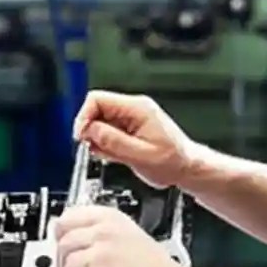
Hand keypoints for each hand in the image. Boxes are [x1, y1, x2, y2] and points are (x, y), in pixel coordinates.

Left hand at [54, 204, 192, 266]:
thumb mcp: (133, 236)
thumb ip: (105, 233)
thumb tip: (79, 238)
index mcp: (112, 219)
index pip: (68, 218)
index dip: (63, 233)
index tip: (63, 242)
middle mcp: (103, 234)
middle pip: (63, 243)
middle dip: (65, 260)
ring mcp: (99, 257)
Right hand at [73, 90, 195, 188]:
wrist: (186, 167)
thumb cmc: (172, 162)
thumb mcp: (141, 156)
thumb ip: (114, 143)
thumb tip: (91, 131)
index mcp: (137, 109)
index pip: (98, 100)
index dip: (84, 117)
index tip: (81, 136)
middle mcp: (133, 109)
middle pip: (96, 109)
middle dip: (90, 130)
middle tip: (95, 149)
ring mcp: (130, 117)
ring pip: (100, 121)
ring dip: (98, 139)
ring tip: (112, 156)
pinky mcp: (129, 128)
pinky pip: (107, 130)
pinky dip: (105, 144)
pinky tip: (116, 156)